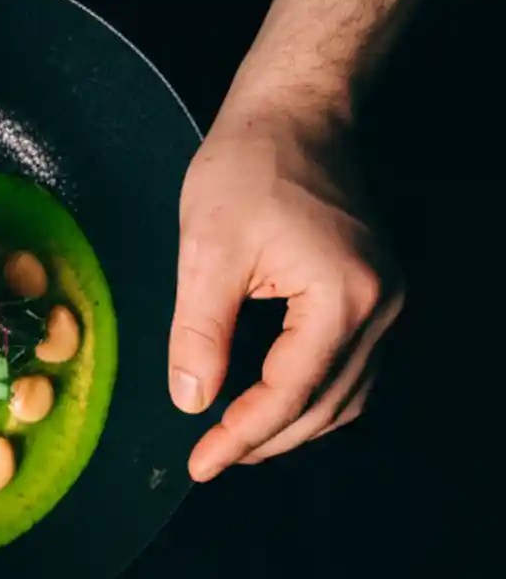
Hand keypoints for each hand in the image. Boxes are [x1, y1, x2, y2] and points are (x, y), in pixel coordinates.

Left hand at [169, 105, 403, 481]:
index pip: (290, 395)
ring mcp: (387, 299)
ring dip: (293, 424)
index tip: (200, 464)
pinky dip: (312, 394)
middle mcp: (381, 305)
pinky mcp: (377, 291)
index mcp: (343, 297)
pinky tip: (271, 399)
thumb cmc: (247, 169)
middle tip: (211, 458)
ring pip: (347, 394)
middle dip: (267, 439)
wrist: (294, 114)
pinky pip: (352, 366)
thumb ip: (199, 333)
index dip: (241, 436)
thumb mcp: (206, 252)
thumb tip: (191, 401)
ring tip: (236, 438)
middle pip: (327, 405)